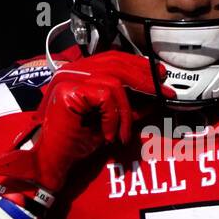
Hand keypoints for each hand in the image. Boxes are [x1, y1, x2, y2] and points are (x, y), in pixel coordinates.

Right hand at [0, 51, 174, 192]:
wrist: (56, 159)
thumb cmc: (79, 140)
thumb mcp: (112, 119)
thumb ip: (130, 105)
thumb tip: (154, 95)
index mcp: (82, 71)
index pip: (115, 58)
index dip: (139, 66)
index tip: (159, 76)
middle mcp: (73, 69)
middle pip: (117, 64)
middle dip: (144, 79)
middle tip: (162, 93)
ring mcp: (69, 77)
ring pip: (114, 82)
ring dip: (126, 111)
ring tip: (123, 133)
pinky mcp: (68, 89)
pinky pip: (105, 96)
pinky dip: (113, 118)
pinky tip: (109, 134)